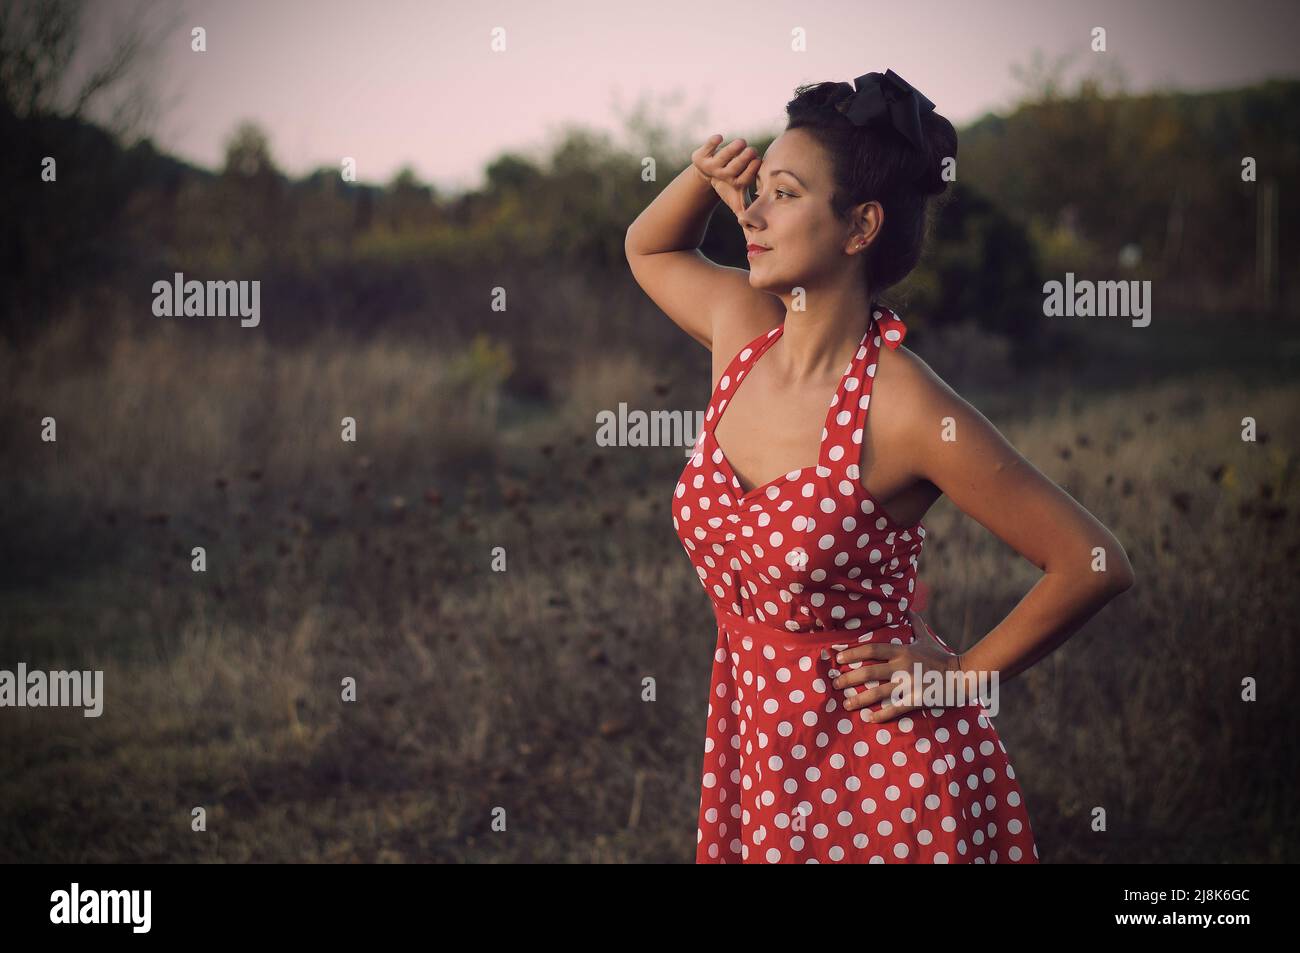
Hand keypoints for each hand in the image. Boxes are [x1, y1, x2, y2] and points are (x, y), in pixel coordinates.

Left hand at [690, 134, 759, 217]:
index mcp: (733, 185)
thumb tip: (758, 232)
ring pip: (723, 155)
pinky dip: (713, 142)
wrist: (707, 174)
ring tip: (741, 142)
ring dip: (733, 147)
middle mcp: (722, 176)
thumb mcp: (738, 199)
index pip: (744, 179)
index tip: (758, 161)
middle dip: (745, 157)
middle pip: (734, 167)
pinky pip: (707, 147)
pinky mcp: (701, 157)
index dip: (752, 170)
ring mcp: (711, 166)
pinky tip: (720, 138)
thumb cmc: (728, 185)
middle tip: (751, 150)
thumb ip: (749, 209)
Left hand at [830, 608, 963, 722]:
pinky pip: (895, 708)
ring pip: (878, 692)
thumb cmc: (942, 657)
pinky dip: (881, 714)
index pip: (871, 649)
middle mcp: (902, 666)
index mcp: (902, 651)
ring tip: (846, 704)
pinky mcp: (917, 699)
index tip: (837, 657)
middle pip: (869, 671)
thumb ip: (915, 624)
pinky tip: (870, 718)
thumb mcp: (926, 639)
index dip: (852, 652)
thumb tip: (908, 607)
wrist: (963, 675)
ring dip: (859, 699)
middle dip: (849, 678)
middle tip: (835, 683)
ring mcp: (909, 683)